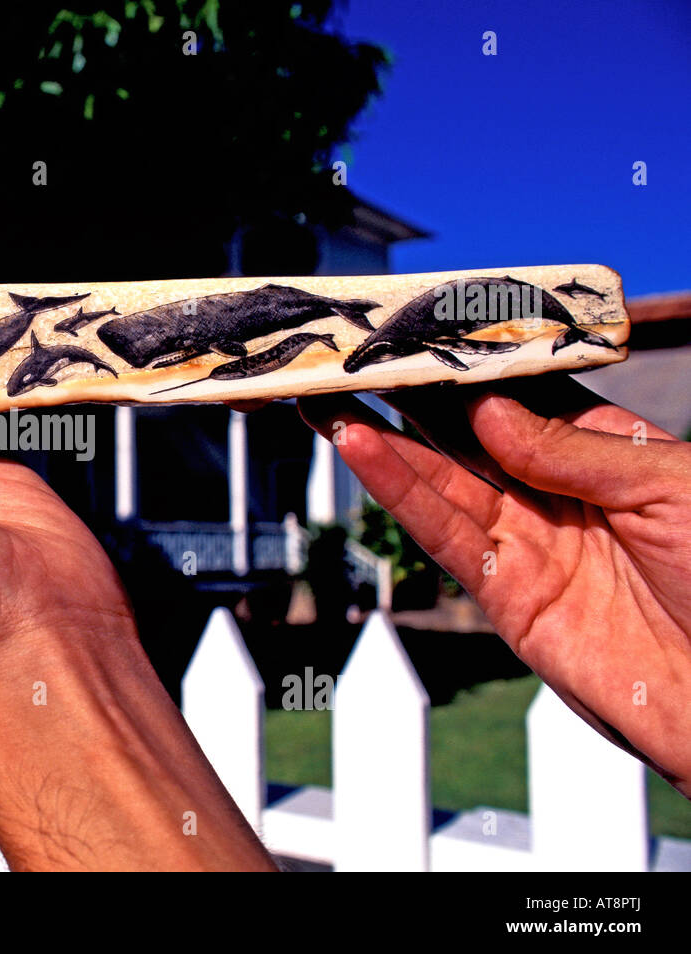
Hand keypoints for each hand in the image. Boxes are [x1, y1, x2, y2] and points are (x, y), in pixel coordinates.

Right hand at [299, 377, 690, 795]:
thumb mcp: (672, 486)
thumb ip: (573, 448)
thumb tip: (487, 410)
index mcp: (610, 453)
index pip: (526, 396)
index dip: (473, 365)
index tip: (420, 330)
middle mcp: (561, 492)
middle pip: (469, 435)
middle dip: (409, 399)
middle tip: (348, 360)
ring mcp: (530, 542)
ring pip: (441, 480)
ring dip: (382, 440)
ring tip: (325, 400)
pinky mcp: (506, 595)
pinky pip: (443, 535)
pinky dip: (398, 492)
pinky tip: (360, 450)